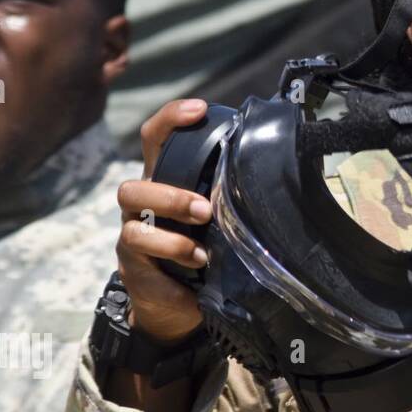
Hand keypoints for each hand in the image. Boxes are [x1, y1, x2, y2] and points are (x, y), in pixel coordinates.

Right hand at [114, 99, 209, 343]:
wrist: (178, 302)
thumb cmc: (202, 246)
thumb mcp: (219, 216)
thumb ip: (230, 192)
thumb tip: (280, 164)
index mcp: (164, 182)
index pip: (155, 139)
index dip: (171, 119)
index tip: (199, 109)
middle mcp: (141, 205)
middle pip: (132, 185)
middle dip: (170, 196)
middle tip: (205, 210)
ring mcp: (132, 236)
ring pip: (132, 221)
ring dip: (171, 231)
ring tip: (202, 245)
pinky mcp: (133, 267)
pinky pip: (141, 256)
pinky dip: (173, 259)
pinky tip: (199, 265)